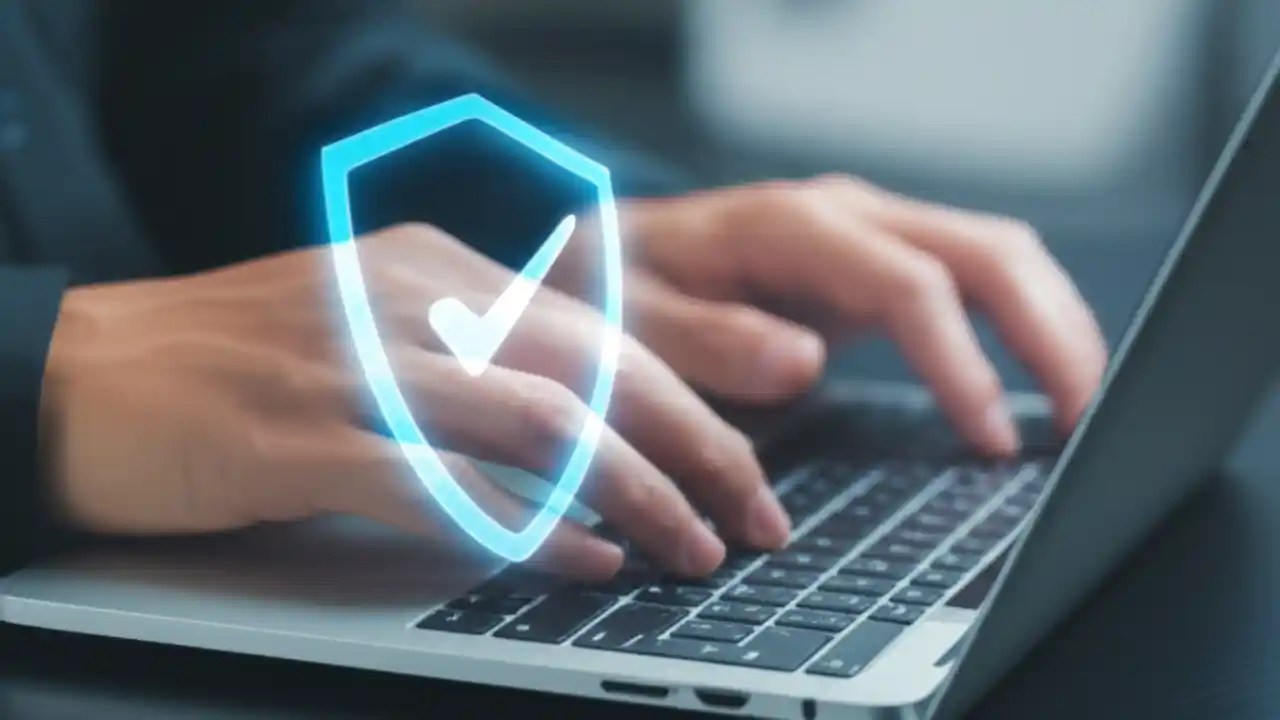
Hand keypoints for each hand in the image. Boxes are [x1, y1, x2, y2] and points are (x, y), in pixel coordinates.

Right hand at [39, 223, 790, 581]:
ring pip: (537, 419)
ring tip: (692, 549)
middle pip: (593, 370)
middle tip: (754, 519)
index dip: (688, 408)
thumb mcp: (374, 337)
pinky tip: (585, 560)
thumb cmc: (237, 367)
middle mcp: (408, 300)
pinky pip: (442, 481)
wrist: (80, 371)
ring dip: (633, 489)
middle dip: (694, 448)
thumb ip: (473, 368)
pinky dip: (526, 525)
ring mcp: (355, 363)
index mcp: (436, 269)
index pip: (600, 334)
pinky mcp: (300, 434)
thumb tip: (588, 440)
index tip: (745, 474)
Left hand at [554, 175, 1106, 454]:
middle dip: (1049, 334)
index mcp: (791, 226)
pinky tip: (1038, 376)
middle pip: (985, 252)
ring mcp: (868, 232)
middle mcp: (844, 215)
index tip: (992, 438)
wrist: (603, 255)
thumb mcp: (631, 322)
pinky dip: (1021, 324)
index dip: (963, 364)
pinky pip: (974, 277)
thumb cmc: (615, 291)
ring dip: (1053, 324)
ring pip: (998, 254)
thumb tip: (803, 359)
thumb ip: (707, 340)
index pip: (911, 286)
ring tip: (1083, 407)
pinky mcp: (876, 260)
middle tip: (1086, 422)